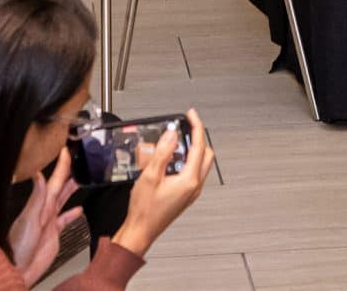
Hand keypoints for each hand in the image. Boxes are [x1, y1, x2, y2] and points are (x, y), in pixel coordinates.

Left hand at [9, 150, 84, 283]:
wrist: (18, 269)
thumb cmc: (19, 246)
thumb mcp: (29, 220)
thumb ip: (36, 198)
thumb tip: (38, 175)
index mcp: (41, 204)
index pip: (54, 180)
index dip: (62, 166)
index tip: (66, 150)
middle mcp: (45, 210)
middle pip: (60, 187)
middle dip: (69, 173)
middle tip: (78, 159)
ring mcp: (49, 220)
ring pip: (63, 200)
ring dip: (72, 189)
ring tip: (81, 178)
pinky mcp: (54, 233)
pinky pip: (65, 219)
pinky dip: (72, 214)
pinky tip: (79, 210)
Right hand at [113, 111, 215, 260]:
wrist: (140, 231)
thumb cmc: (144, 210)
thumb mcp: (150, 176)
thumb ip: (162, 152)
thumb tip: (172, 134)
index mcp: (189, 180)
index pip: (199, 146)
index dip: (196, 126)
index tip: (191, 114)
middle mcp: (194, 186)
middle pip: (206, 154)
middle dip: (198, 137)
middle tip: (186, 125)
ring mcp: (191, 192)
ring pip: (201, 163)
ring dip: (192, 149)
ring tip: (176, 141)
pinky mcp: (186, 195)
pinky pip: (193, 172)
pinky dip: (186, 160)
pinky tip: (171, 159)